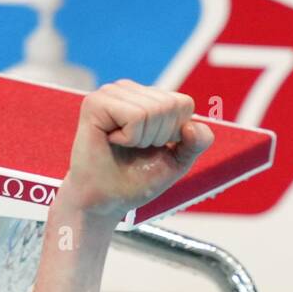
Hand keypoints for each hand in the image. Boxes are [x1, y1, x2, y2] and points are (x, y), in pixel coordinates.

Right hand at [62, 79, 214, 220]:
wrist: (105, 201)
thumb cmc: (136, 181)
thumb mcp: (176, 162)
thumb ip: (196, 144)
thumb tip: (191, 126)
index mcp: (148, 98)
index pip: (183, 103)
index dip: (175, 134)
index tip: (154, 148)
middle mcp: (130, 90)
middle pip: (170, 105)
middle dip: (159, 137)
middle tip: (135, 149)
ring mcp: (112, 93)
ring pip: (153, 110)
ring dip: (142, 139)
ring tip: (123, 146)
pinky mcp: (96, 103)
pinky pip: (135, 116)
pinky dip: (130, 138)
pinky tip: (112, 141)